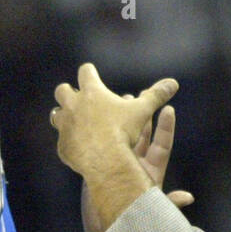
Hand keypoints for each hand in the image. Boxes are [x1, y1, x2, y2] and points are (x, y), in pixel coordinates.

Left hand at [52, 62, 177, 176]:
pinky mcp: (63, 147)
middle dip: (69, 92)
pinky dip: (69, 142)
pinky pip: (63, 142)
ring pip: (57, 115)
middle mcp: (73, 105)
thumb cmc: (123, 131)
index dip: (90, 72)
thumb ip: (155, 96)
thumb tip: (173, 83)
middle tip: (77, 97)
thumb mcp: (142, 111)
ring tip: (73, 121)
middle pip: (63, 91)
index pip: (86, 72)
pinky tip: (77, 146)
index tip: (91, 72)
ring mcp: (65, 126)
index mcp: (91, 92)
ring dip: (64, 116)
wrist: (104, 160)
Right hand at [81, 104, 193, 231]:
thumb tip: (189, 198)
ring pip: (121, 141)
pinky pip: (102, 151)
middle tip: (140, 96)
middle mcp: (134, 170)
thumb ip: (169, 202)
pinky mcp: (100, 173)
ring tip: (119, 101)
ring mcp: (117, 170)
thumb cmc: (131, 224)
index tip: (168, 109)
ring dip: (122, 122)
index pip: (161, 147)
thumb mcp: (152, 212)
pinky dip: (101, 137)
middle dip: (142, 118)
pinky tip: (93, 121)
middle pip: (141, 138)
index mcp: (150, 175)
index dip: (165, 129)